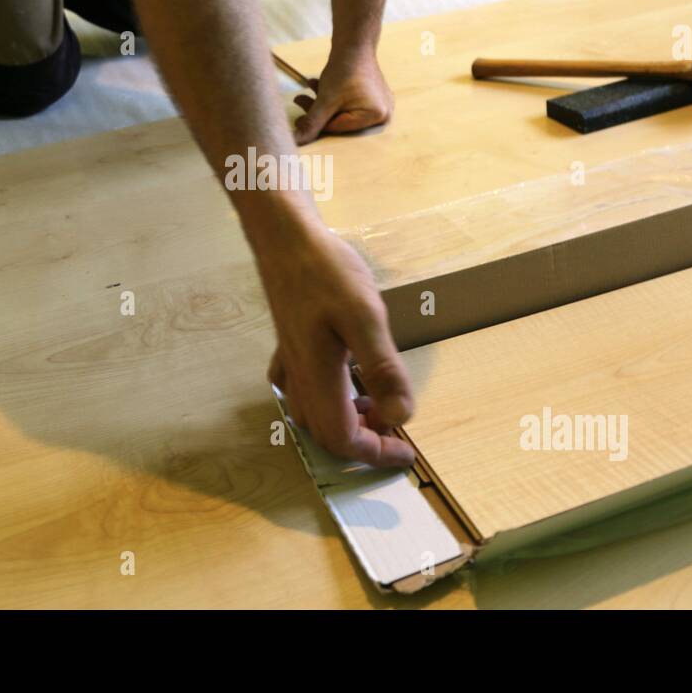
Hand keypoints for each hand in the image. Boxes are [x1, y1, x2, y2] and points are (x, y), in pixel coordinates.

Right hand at [258, 223, 414, 466]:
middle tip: (396, 429)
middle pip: (326, 434)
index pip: (343, 439)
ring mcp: (290, 361)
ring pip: (312, 415)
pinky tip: (341, 381)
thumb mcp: (366, 317)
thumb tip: (401, 417)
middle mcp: (299, 377)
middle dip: (363, 442)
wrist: (285, 238)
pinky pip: (301, 389)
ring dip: (345, 422)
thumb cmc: (325, 271)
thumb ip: (383, 369)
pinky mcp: (288, 345)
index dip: (376, 454)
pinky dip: (326, 399)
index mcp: (319, 377)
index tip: (406, 453)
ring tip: (376, 404)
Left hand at [293, 50, 393, 145]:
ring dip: (323, 102)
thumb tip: (296, 141)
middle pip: (342, 120)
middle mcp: (383, 113)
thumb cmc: (345, 69)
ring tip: (309, 88)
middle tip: (300, 101)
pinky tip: (317, 84)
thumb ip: (312, 122)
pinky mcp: (373, 96)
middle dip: (319, 111)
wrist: (355, 42)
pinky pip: (349, 103)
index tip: (297, 119)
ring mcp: (380, 104)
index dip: (317, 124)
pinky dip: (333, 97)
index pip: (340, 127)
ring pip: (343, 110)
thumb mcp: (325, 99)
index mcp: (377, 115)